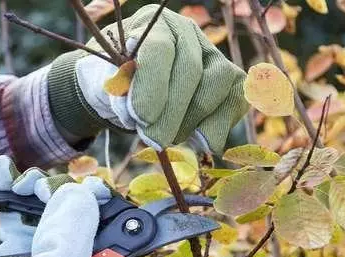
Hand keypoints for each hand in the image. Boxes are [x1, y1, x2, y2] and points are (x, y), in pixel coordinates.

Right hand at [0, 156, 109, 256]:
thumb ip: (75, 231)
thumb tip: (79, 191)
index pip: (103, 227)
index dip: (98, 201)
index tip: (90, 184)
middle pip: (71, 209)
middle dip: (58, 189)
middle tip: (41, 188)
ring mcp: (39, 249)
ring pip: (43, 204)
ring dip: (32, 184)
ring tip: (18, 183)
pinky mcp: (13, 243)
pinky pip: (15, 208)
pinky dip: (7, 186)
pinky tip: (1, 167)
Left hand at [48, 4, 248, 154]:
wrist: (132, 94)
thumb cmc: (119, 85)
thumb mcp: (108, 86)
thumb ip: (120, 94)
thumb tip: (141, 115)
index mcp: (152, 24)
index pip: (158, 49)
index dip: (151, 85)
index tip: (140, 118)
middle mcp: (187, 32)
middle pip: (191, 69)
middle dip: (172, 112)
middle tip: (154, 141)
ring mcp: (212, 54)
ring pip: (218, 82)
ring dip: (193, 120)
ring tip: (170, 139)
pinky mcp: (230, 79)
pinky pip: (236, 99)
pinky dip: (219, 126)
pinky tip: (200, 143)